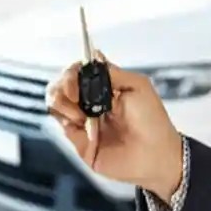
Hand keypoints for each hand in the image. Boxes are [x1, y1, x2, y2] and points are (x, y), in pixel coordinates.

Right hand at [44, 51, 184, 201]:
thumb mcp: (137, 86)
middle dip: (63, 86)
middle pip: (61, 86)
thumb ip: (111, 71)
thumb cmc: (152, 121)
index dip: (72, 73)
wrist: (155, 154)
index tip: (76, 78)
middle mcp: (91, 103)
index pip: (77, 72)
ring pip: (56, 104)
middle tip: (75, 95)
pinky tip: (82, 124)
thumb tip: (92, 56)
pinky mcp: (79, 141)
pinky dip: (67, 120)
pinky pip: (62, 125)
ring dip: (63, 104)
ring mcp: (83, 121)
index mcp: (104, 88)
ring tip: (81, 114)